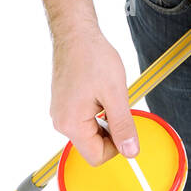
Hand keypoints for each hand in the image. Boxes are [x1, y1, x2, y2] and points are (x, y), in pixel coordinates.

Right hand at [50, 28, 138, 165]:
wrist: (76, 34)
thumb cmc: (93, 59)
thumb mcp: (116, 94)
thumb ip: (123, 126)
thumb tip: (131, 152)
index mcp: (71, 124)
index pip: (97, 156)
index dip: (118, 146)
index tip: (128, 127)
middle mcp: (61, 122)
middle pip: (92, 145)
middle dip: (111, 131)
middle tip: (119, 105)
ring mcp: (60, 112)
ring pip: (89, 131)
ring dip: (105, 119)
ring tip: (108, 94)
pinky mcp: (63, 103)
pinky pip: (83, 118)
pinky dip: (97, 111)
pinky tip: (100, 90)